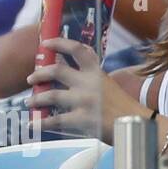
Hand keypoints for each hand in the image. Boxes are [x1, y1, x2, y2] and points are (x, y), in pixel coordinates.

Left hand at [27, 37, 141, 137]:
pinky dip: (42, 123)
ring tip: (28, 103)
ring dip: (36, 99)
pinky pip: (56, 120)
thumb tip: (68, 74)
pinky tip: (32, 125)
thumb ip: (91, 78)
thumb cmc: (123, 106)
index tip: (45, 43)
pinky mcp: (83, 119)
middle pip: (57, 70)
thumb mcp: (108, 84)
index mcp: (96, 72)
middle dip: (40, 74)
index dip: (59, 43)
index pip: (77, 49)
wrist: (138, 124)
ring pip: (52, 95)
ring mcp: (85, 100)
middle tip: (30, 79)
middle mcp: (89, 83)